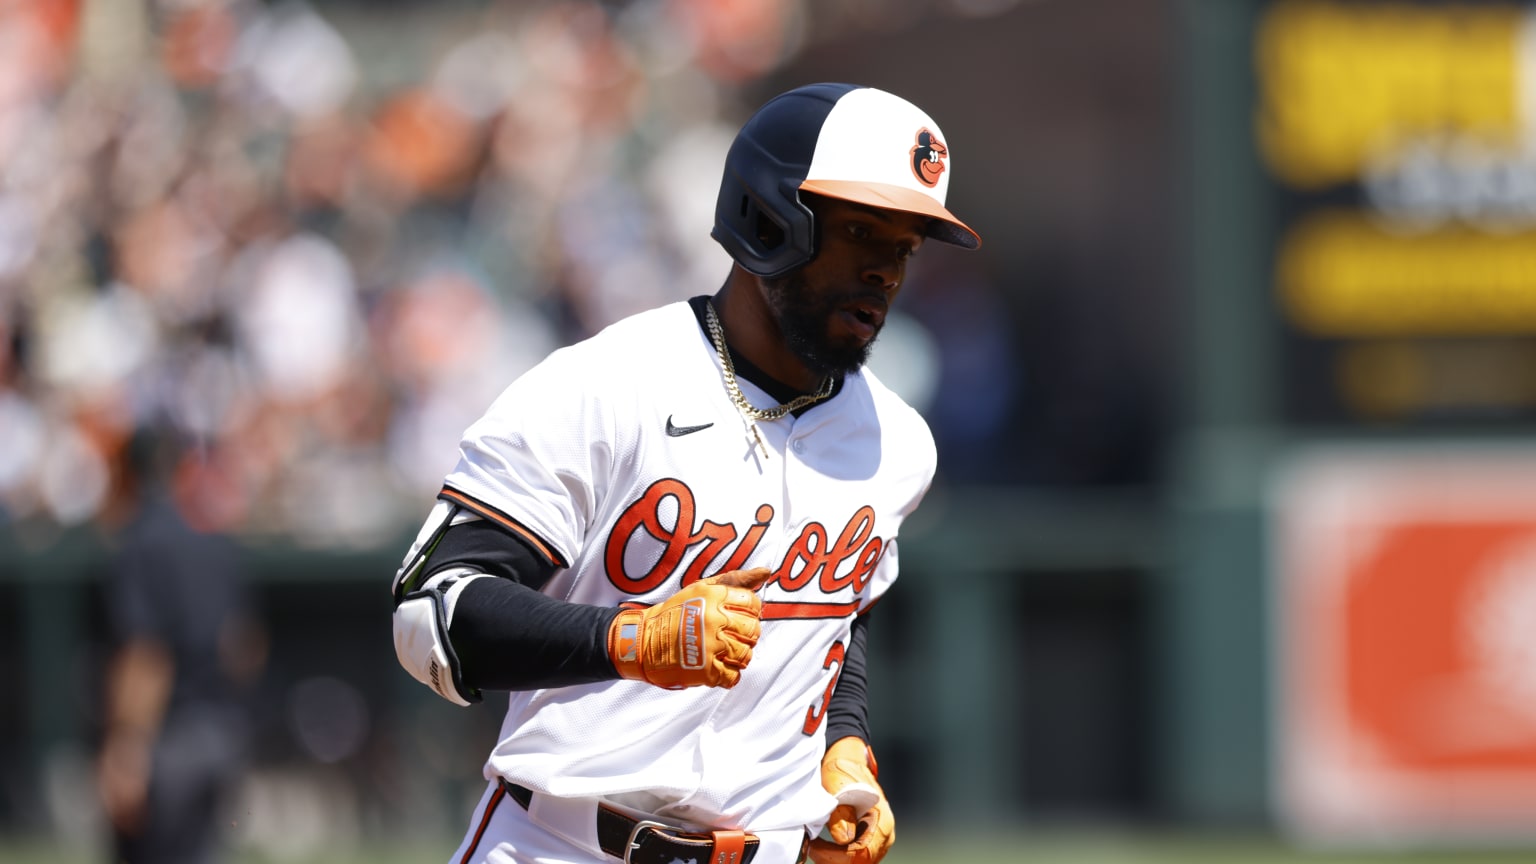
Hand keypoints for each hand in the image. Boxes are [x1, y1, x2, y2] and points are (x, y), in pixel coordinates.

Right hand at [608, 567, 771, 688]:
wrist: (642, 641)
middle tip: (729, 635)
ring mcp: (710, 647)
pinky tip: (716, 666)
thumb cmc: (675, 612)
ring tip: (721, 651)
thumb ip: (735, 580)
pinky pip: (733, 677)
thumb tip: (766, 572)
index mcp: (714, 598)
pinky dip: (728, 675)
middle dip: (746, 634)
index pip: (754, 604)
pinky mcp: (705, 671)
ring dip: (738, 656)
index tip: (736, 616)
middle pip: (753, 630)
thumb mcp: (702, 588)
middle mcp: (714, 621)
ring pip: (746, 655)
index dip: (749, 612)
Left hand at [808, 737, 893, 863]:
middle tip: (813, 848)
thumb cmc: (842, 771)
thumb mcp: (837, 787)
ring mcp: (879, 836)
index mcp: (881, 821)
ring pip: (859, 860)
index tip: (814, 847)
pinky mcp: (871, 837)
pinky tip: (825, 845)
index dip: (834, 856)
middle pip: (861, 860)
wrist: (847, 760)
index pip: (859, 854)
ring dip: (836, 857)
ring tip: (817, 845)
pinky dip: (840, 854)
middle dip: (834, 858)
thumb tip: (844, 839)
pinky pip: (857, 854)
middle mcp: (884, 832)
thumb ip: (840, 814)